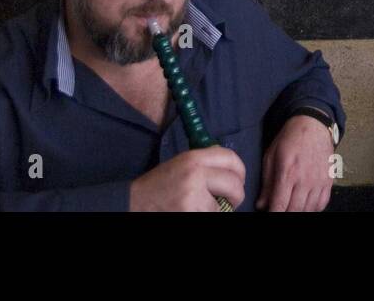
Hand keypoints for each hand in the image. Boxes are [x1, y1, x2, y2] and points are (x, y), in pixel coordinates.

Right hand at [129, 147, 245, 211]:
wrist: (134, 203)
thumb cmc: (159, 185)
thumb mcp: (181, 164)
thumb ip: (205, 163)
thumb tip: (232, 169)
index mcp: (194, 158)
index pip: (231, 158)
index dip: (240, 170)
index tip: (238, 180)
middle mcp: (196, 174)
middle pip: (234, 183)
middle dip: (237, 195)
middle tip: (231, 201)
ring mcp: (194, 196)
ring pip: (224, 205)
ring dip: (218, 209)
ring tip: (202, 206)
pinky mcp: (192, 213)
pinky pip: (212, 215)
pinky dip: (208, 216)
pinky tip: (194, 212)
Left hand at [255, 114, 335, 211]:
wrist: (314, 125)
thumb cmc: (290, 139)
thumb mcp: (271, 156)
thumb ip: (266, 183)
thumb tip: (261, 205)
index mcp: (288, 173)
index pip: (280, 206)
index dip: (273, 214)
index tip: (269, 214)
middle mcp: (305, 180)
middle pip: (295, 210)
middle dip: (285, 214)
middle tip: (279, 210)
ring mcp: (319, 181)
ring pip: (309, 209)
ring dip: (298, 211)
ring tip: (290, 207)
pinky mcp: (329, 181)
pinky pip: (322, 203)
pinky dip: (313, 208)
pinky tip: (305, 205)